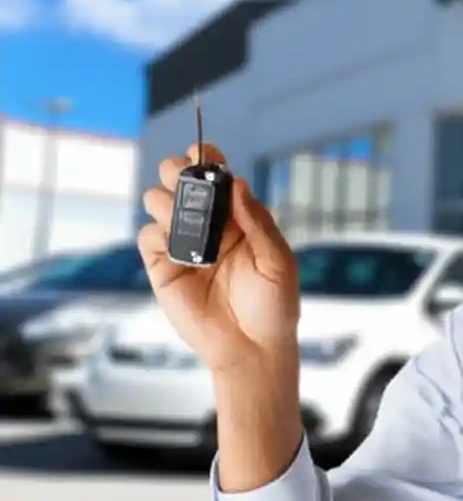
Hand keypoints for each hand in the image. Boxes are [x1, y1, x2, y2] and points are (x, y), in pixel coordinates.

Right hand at [138, 142, 300, 374]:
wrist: (253, 348)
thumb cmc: (274, 306)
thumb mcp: (277, 261)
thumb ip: (257, 221)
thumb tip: (237, 183)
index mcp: (238, 219)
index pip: (217, 180)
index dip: (205, 160)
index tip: (201, 151)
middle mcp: (209, 227)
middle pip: (180, 183)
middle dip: (177, 172)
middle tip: (183, 179)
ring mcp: (184, 246)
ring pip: (158, 204)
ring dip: (166, 201)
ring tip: (184, 218)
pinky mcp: (164, 268)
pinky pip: (147, 238)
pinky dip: (156, 233)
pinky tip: (176, 246)